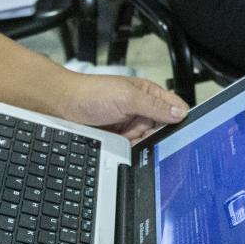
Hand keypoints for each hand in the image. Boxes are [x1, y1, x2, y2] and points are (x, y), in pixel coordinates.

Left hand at [52, 73, 186, 143]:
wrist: (63, 107)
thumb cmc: (92, 93)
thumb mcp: (127, 97)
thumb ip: (155, 105)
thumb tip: (180, 112)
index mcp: (148, 94)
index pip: (174, 107)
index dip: (180, 118)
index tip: (181, 130)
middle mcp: (142, 110)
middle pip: (163, 129)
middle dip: (156, 134)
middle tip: (142, 132)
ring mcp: (131, 126)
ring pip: (148, 141)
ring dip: (141, 142)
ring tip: (126, 136)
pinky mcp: (121, 140)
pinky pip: (134, 149)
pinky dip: (131, 150)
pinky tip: (123, 145)